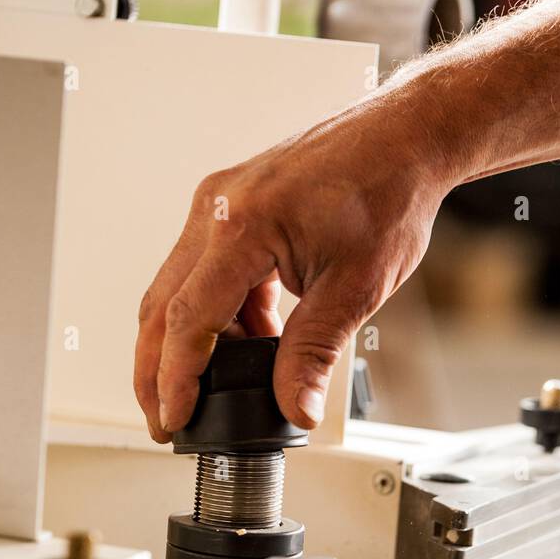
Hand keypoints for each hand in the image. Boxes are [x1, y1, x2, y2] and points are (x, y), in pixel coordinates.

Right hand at [134, 93, 445, 442]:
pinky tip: (246, 345)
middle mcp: (217, 208)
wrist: (404, 140)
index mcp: (241, 225)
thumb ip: (314, 355)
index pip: (189, 319)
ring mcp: (219, 204)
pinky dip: (216, 315)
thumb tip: (296, 408)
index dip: (175, 378)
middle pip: (162, 306)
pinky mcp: (231, 208)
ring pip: (176, 289)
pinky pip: (204, 271)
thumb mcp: (353, 289)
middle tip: (165, 418)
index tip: (172, 417)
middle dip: (156, 371)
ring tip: (207, 392)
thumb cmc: (387, 192)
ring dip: (187, 344)